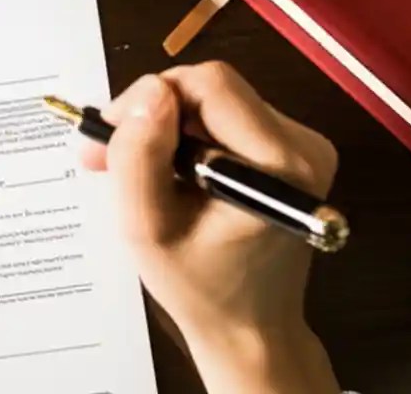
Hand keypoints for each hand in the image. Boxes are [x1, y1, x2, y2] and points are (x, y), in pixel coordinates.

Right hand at [79, 62, 341, 393]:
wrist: (250, 325)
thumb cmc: (199, 286)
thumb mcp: (147, 228)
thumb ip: (139, 157)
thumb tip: (146, 91)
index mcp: (279, 164)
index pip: (209, 85)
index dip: (149, 98)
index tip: (110, 133)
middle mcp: (303, 145)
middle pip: (212, 89)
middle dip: (153, 114)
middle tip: (107, 152)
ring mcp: (303, 146)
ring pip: (214, 101)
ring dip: (167, 127)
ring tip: (136, 171)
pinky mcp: (293, 150)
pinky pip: (226, 118)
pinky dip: (188, 138)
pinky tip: (169, 173)